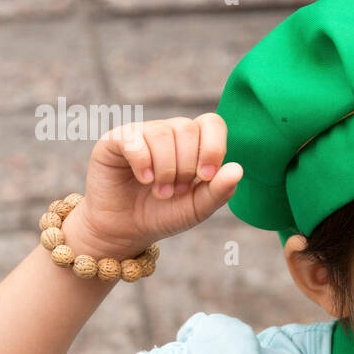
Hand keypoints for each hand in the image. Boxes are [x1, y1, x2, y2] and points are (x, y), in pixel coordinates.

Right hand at [68, 114, 243, 257]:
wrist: (126, 229)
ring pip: (162, 133)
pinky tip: (145, 180)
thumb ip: (220, 190)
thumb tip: (238, 169)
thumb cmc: (165, 214)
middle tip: (177, 191)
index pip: (212, 123)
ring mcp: (141, 133)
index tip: (205, 176)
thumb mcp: (198, 207)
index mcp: (193, 143)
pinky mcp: (116, 140)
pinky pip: (134, 139)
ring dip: (166, 169)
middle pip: (187, 129)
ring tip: (161, 192)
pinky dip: (143, 162)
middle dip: (186, 166)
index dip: (213, 147)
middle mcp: (169, 132)